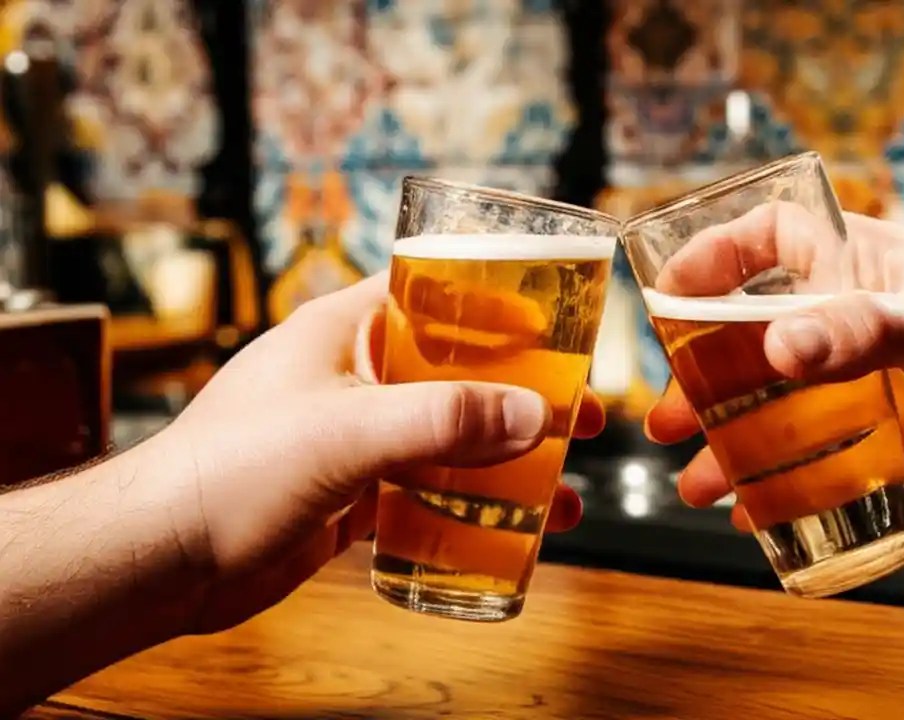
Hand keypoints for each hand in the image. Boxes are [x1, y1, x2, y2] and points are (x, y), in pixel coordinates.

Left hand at [130, 273, 602, 632]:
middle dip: (521, 397)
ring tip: (562, 493)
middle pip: (456, 374)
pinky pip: (425, 493)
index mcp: (341, 331)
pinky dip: (468, 510)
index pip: (431, 291)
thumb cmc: (231, 470)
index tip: (554, 324)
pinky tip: (507, 534)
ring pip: (447, 441)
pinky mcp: (348, 496)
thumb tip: (532, 416)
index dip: (496, 302)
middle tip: (580, 418)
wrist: (160, 560)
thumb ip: (442, 420)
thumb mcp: (347, 431)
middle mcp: (350, 378)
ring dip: (504, 463)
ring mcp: (350, 439)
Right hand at [648, 204, 903, 539]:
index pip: (775, 237)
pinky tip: (742, 510)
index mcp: (869, 270)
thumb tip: (773, 349)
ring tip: (692, 474)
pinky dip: (767, 486)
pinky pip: (804, 465)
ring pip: (769, 407)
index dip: (717, 254)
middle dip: (700, 371)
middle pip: (751, 334)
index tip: (668, 293)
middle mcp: (856, 328)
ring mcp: (863, 393)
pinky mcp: (878, 454)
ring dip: (724, 437)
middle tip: (665, 413)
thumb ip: (862, 331)